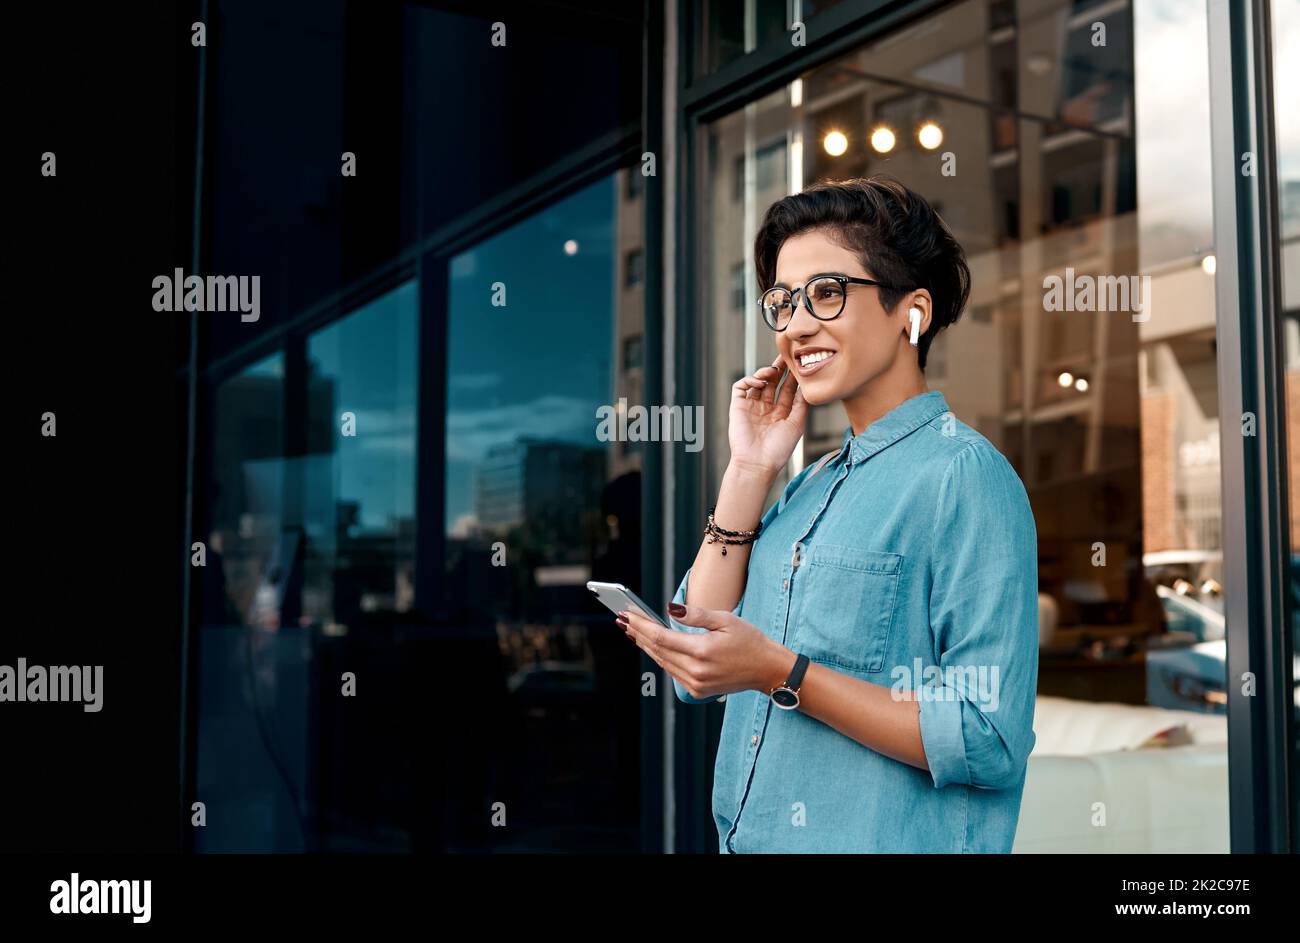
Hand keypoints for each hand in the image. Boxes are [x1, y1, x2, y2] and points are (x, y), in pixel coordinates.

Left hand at [618, 603, 791, 699]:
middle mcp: (696, 671)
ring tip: (633, 630)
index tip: (627, 615)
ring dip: (646, 646)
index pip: (661, 638)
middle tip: (622, 620)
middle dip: (638, 634)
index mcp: (702, 652)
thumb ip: (695, 615)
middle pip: (657, 651)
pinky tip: (653, 646)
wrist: (767, 670)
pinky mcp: (698, 691)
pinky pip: (672, 672)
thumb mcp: (726, 620)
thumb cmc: (749, 640)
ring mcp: (696, 684)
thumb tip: (669, 609)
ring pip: (662, 662)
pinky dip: (661, 658)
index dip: (641, 626)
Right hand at [728, 354, 806, 474]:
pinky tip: (759, 383)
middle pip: (772, 382)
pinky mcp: (737, 406)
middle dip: (779, 368)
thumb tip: (806, 386)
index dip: (792, 377)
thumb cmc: (778, 449)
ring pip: (757, 382)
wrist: (757, 463)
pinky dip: (749, 380)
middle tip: (786, 356)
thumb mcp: (797, 424)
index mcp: (781, 414)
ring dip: (765, 373)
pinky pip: (741, 387)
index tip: (799, 365)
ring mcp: (751, 407)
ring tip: (772, 371)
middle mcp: (766, 408)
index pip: (787, 389)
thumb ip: (801, 404)